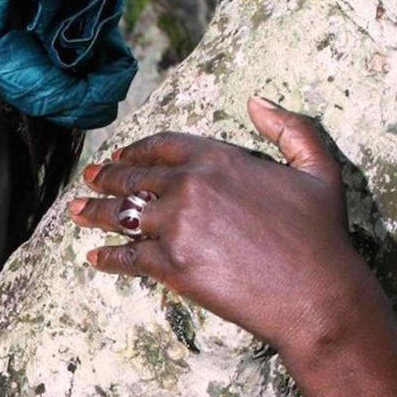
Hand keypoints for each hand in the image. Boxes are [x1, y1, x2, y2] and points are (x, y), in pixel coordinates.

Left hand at [68, 96, 387, 358]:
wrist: (316, 294)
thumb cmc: (320, 235)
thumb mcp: (318, 168)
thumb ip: (289, 128)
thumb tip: (257, 102)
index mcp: (218, 158)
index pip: (163, 145)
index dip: (137, 149)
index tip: (122, 155)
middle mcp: (189, 186)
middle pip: (134, 177)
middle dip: (107, 177)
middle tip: (90, 178)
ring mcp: (175, 225)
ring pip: (122, 214)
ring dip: (94, 212)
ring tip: (76, 211)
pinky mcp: (169, 265)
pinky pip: (126, 257)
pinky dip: (107, 258)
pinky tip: (94, 257)